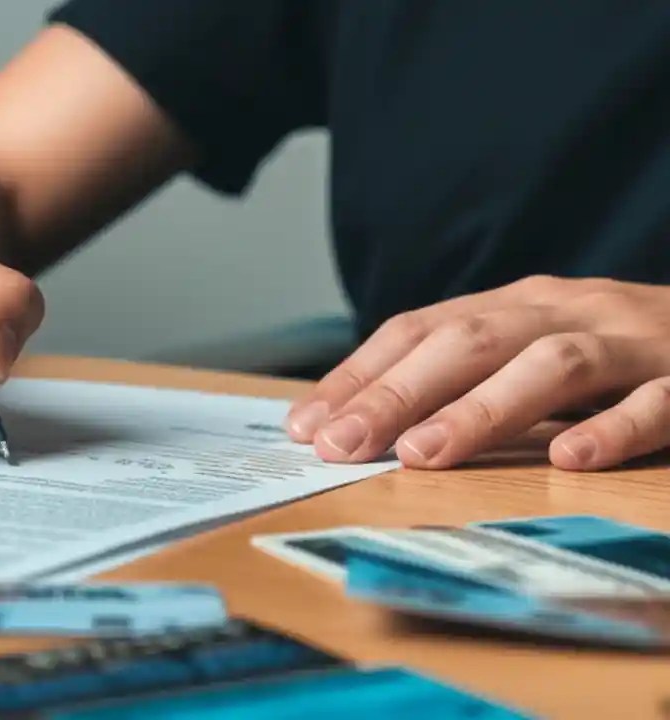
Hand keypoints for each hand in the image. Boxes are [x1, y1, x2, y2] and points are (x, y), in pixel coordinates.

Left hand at [284, 276, 669, 470]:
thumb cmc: (617, 351)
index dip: (359, 374)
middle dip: (396, 393)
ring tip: (423, 453)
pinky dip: (614, 427)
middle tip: (340, 445)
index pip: (419, 330)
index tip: (306, 424)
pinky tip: (569, 457)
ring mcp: (632, 342)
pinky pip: (656, 401)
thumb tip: (358, 422)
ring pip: (551, 365)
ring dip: (482, 409)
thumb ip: (462, 377)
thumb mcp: (531, 349)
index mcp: (516, 305)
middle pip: (469, 342)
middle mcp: (564, 312)